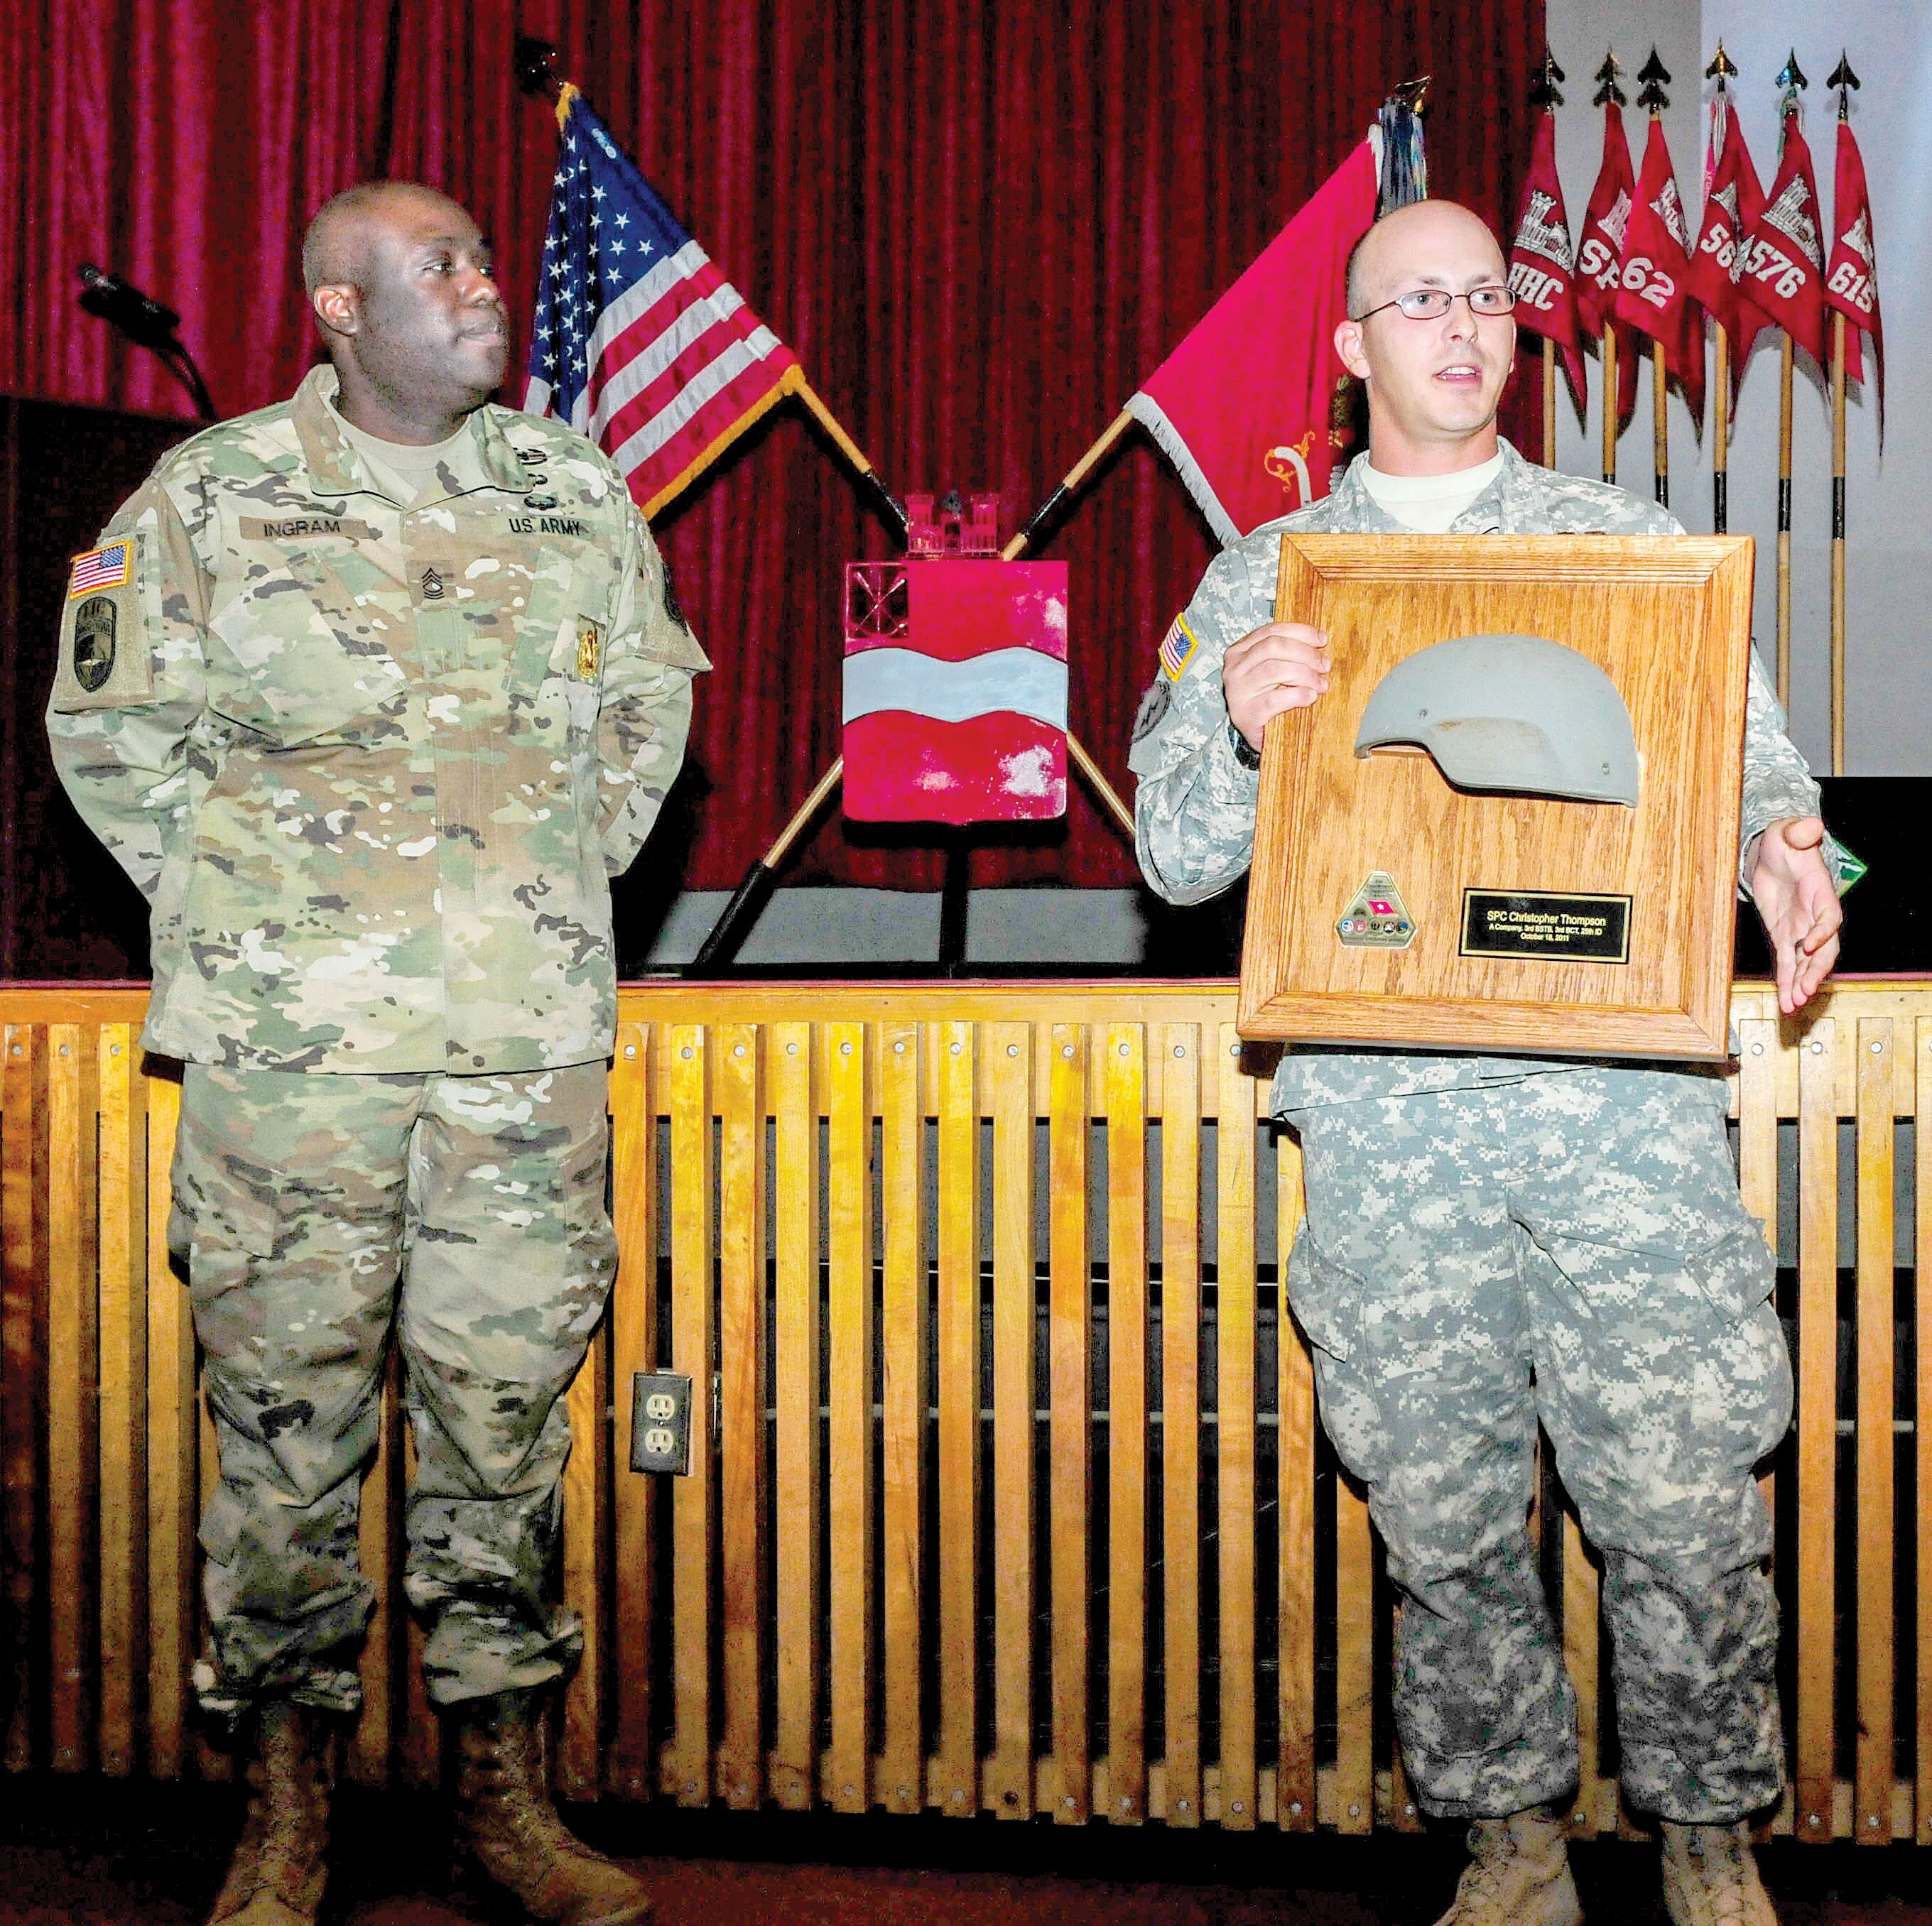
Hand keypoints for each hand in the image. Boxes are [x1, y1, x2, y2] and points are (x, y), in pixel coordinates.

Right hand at [1224, 621, 1329, 751]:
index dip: (1301, 632)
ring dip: (1305, 675)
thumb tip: (1319, 641)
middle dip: (1305, 653)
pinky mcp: (1246, 714)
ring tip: (1321, 684)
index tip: (1322, 639)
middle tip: (1325, 665)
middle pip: (1274, 647)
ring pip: (1275, 670)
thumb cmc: (1268, 698)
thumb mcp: (1273, 670)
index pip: (1271, 631)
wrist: (1258, 734)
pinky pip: (1275, 699)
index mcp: (1239, 651)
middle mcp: (1234, 669)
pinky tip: (1310, 697)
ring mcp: (1237, 692)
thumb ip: (1286, 654)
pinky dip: (1298, 695)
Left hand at [1749, 815, 1842, 1014]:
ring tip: (1794, 1003)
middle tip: (1807, 990)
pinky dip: (1786, 981)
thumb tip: (1811, 824)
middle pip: (1823, 948)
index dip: (1823, 932)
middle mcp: (1815, 916)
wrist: (1772, 853)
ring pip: (1806, 962)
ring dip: (1801, 982)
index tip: (1811, 945)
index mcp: (1821, 893)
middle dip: (1815, 969)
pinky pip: (1787, 963)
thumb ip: (1799, 832)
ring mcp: (1801, 929)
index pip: (1829, 917)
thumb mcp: (1789, 832)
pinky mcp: (1784, 937)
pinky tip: (1785, 1001)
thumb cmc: (1785, 842)